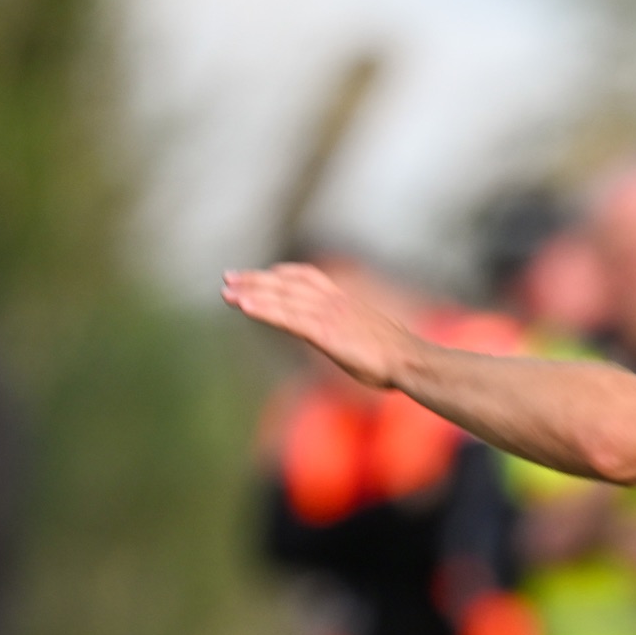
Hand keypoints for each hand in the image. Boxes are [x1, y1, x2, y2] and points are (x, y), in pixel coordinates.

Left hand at [222, 264, 415, 390]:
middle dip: (256, 279)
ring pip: (281, 296)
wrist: (409, 360)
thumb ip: (354, 333)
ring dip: (251, 292)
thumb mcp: (370, 338)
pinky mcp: (322, 331)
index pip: (306, 278)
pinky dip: (263, 309)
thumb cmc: (396, 358)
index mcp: (344, 300)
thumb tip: (354, 342)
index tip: (260, 274)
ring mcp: (326, 314)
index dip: (280, 274)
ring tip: (226, 291)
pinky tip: (243, 306)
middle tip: (229, 277)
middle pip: (286, 283)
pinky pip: (286, 317)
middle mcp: (332, 300)